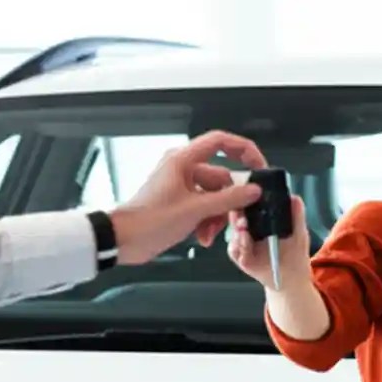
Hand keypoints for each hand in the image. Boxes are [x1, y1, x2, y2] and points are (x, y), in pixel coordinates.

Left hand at [110, 130, 266, 264]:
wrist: (123, 240)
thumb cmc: (148, 221)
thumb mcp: (195, 210)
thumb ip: (228, 199)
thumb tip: (252, 190)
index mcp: (183, 160)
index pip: (220, 141)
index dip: (243, 149)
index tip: (258, 164)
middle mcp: (182, 169)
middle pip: (220, 176)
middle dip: (228, 200)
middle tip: (235, 216)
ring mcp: (181, 186)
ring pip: (214, 195)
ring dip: (217, 215)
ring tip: (210, 232)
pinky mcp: (179, 202)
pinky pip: (204, 206)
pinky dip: (207, 220)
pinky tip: (203, 235)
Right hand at [227, 195, 310, 289]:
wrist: (292, 281)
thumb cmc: (295, 256)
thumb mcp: (300, 234)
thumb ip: (297, 216)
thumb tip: (293, 197)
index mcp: (262, 223)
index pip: (250, 208)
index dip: (246, 203)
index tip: (247, 198)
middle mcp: (250, 232)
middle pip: (238, 220)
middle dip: (238, 217)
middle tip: (242, 216)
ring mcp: (245, 246)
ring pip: (234, 236)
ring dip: (237, 233)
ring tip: (243, 231)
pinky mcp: (243, 260)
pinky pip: (235, 253)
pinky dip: (237, 249)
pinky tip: (243, 246)